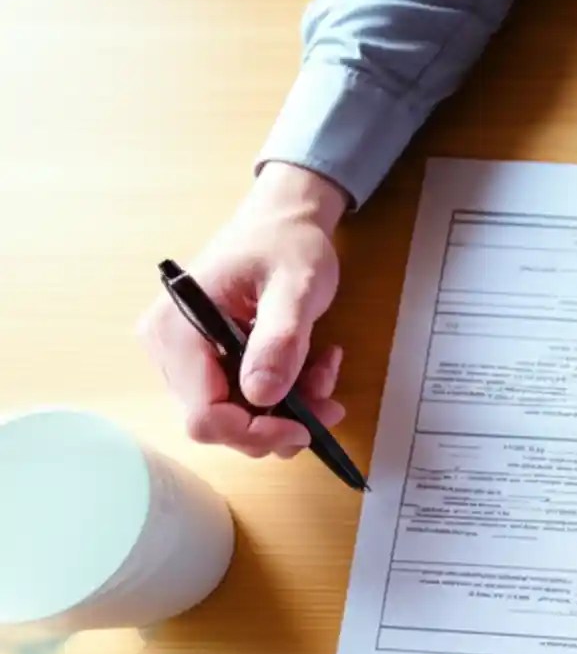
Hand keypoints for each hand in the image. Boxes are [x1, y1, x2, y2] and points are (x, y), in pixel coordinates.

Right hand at [137, 162, 348, 457]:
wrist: (283, 220)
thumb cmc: (287, 243)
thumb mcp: (296, 286)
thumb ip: (280, 339)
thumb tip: (262, 395)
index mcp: (178, 330)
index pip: (204, 414)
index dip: (253, 432)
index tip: (304, 426)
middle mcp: (169, 349)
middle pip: (219, 420)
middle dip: (279, 421)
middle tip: (329, 400)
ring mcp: (186, 357)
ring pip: (237, 413)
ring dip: (289, 407)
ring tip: (326, 371)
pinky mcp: (206, 360)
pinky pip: (244, 396)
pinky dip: (284, 392)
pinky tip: (314, 364)